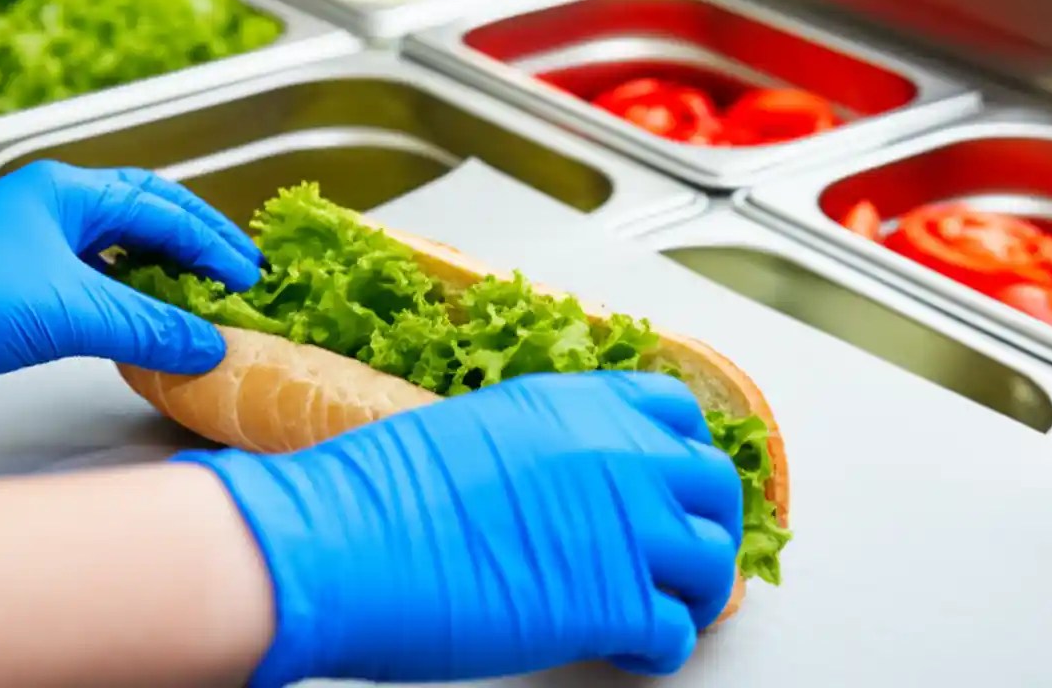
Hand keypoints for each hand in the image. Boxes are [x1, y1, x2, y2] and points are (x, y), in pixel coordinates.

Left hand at [0, 159, 261, 378]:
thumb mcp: (69, 311)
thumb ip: (148, 327)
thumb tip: (210, 345)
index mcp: (75, 193)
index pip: (170, 212)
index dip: (218, 246)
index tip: (253, 280)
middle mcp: (61, 207)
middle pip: (152, 215)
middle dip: (201, 244)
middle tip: (241, 275)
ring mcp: (40, 240)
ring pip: (124, 246)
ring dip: (168, 270)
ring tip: (206, 297)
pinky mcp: (23, 276)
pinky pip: (98, 277)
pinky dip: (132, 293)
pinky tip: (146, 318)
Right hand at [177, 371, 741, 685]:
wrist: (338, 544)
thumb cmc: (376, 493)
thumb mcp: (469, 431)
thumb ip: (537, 446)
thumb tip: (557, 481)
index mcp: (574, 404)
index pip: (674, 411)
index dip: (681, 451)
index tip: (671, 481)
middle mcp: (615, 453)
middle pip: (713, 485)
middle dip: (705, 522)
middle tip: (679, 552)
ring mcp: (624, 527)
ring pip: (712, 561)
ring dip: (693, 588)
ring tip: (657, 606)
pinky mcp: (614, 603)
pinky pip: (679, 630)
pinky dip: (662, 646)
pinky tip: (629, 647)